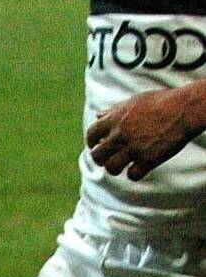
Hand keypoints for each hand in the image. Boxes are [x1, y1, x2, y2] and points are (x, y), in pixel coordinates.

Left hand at [86, 84, 205, 180]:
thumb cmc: (161, 101)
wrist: (185, 108)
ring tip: (123, 164)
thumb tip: (98, 115)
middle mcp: (121, 135)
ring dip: (115, 168)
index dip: (91, 142)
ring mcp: (133, 148)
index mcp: (115, 119)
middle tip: (108, 158)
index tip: (96, 145)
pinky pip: (132, 175)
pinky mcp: (147, 159)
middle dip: (101, 159)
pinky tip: (140, 167)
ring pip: (111, 168)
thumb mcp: (134, 101)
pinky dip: (135, 173)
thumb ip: (114, 110)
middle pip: (98, 156)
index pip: (91, 134)